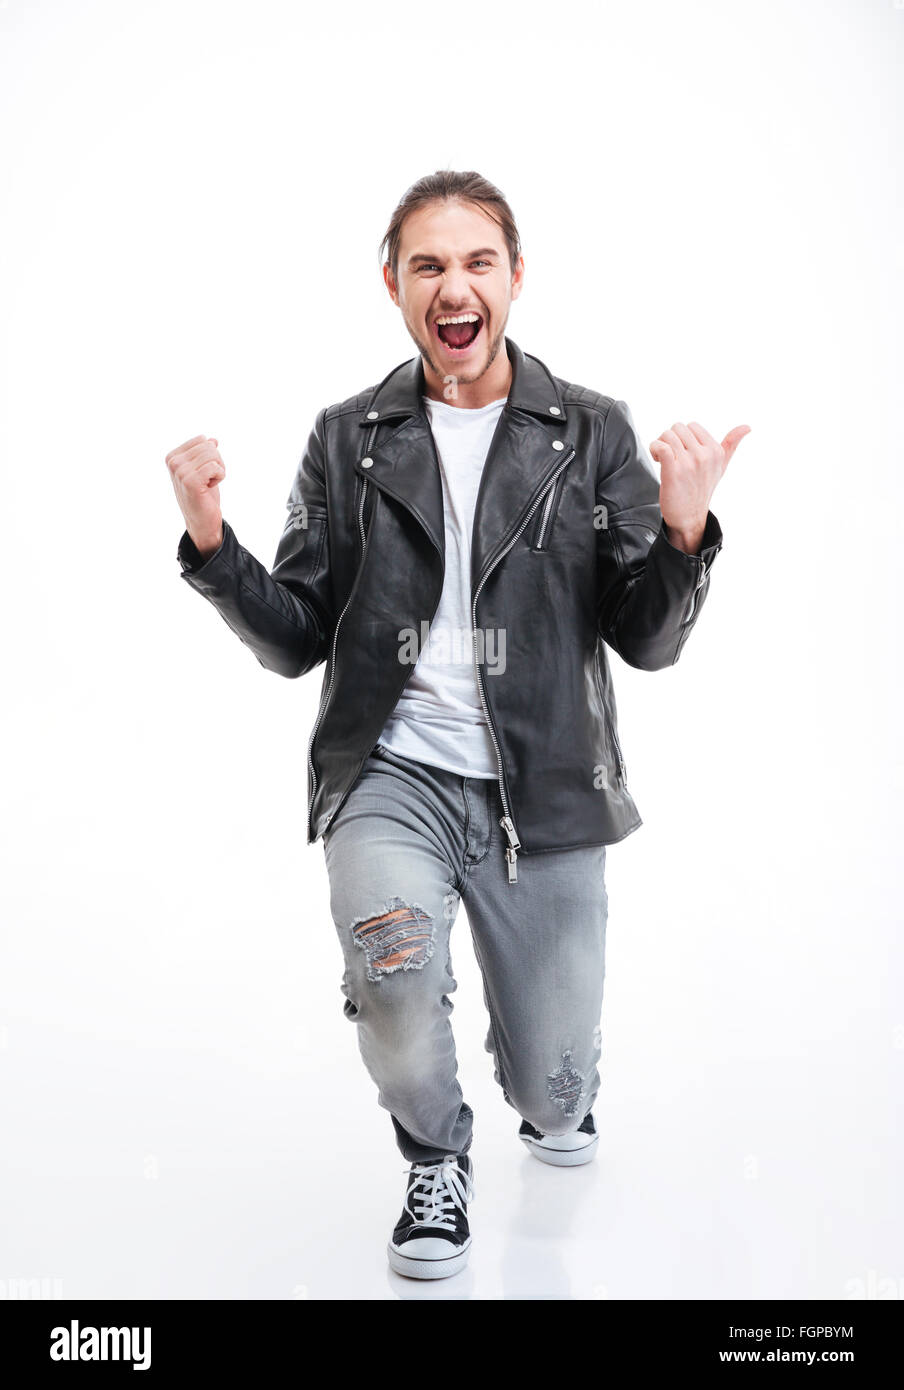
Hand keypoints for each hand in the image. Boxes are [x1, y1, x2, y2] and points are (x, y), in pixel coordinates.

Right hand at [165, 434, 224, 557]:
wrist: (202, 521)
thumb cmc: (203, 496)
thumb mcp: (203, 471)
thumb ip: (205, 454)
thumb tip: (212, 439)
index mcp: (173, 457)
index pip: (202, 440)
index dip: (211, 456)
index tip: (203, 473)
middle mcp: (173, 462)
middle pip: (209, 446)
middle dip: (217, 463)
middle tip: (209, 480)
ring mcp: (180, 472)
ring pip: (213, 454)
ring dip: (219, 470)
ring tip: (209, 484)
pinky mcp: (190, 481)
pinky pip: (215, 467)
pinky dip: (219, 476)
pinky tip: (210, 488)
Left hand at [649, 421, 749, 552]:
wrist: (689, 517)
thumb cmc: (703, 489)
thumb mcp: (721, 466)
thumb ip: (732, 444)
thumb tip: (747, 426)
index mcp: (716, 451)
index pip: (692, 426)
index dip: (683, 436)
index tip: (681, 451)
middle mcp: (704, 456)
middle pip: (678, 428)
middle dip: (670, 439)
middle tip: (670, 456)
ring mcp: (689, 463)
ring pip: (667, 435)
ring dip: (660, 444)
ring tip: (662, 459)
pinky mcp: (673, 472)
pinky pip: (661, 446)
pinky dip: (654, 448)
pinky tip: (656, 458)